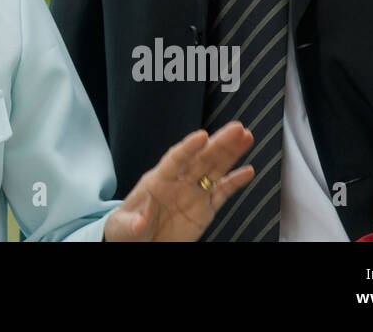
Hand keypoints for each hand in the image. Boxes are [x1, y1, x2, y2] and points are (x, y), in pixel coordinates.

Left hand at [102, 121, 253, 241]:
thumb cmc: (127, 231)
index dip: (189, 148)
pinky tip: (248, 171)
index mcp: (157, 181)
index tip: (203, 135)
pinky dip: (235, 182)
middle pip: (201, 159)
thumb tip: (141, 219)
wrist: (140, 244)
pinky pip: (222, 193)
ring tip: (246, 137)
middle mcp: (178, 182)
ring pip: (215, 170)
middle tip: (237, 128)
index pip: (175, 160)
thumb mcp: (124, 227)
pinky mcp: (205, 210)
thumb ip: (134, 222)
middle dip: (219, 143)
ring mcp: (193, 194)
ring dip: (231, 154)